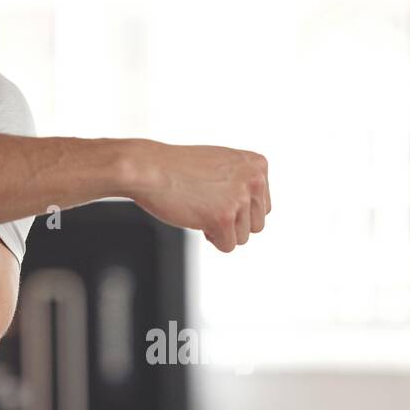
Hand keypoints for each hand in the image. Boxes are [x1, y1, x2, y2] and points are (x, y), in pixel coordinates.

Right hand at [127, 140, 271, 252]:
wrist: (148, 168)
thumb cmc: (177, 167)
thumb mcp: (222, 163)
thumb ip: (244, 180)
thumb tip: (258, 207)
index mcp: (257, 164)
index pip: (262, 206)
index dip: (236, 208)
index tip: (215, 195)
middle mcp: (254, 179)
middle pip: (256, 224)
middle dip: (232, 222)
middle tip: (206, 204)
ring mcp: (240, 199)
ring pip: (243, 237)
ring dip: (220, 230)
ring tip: (199, 208)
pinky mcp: (224, 218)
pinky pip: (227, 245)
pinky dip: (210, 238)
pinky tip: (195, 216)